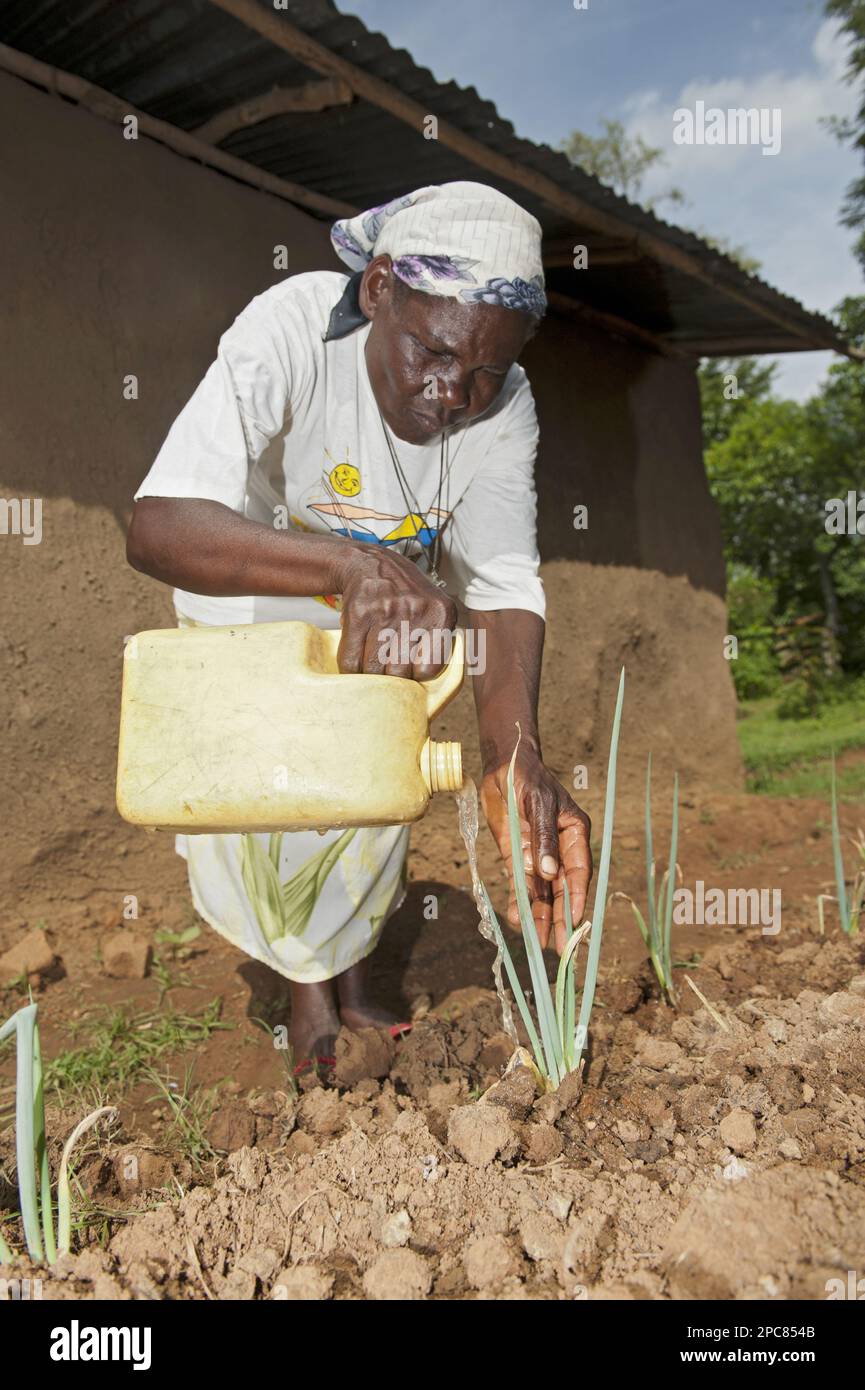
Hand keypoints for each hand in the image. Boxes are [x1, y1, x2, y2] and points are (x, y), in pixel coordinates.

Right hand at [335, 545, 457, 678]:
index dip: (416, 676)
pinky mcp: (358, 614)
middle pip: (399, 673)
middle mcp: (414, 611)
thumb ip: (441, 644)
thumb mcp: (435, 611)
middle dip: (392, 678)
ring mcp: (384, 611)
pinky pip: (351, 660)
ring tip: (373, 663)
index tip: (410, 671)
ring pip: (373, 670)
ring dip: (370, 674)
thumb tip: (432, 687)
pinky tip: (357, 659)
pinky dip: (351, 668)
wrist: (373, 565)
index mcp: (440, 613)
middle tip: (388, 668)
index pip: (428, 670)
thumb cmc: (408, 597)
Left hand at [480, 743, 592, 954]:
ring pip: (542, 893)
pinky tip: (518, 920)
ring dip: (540, 917)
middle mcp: (558, 850)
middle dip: (560, 917)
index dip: (576, 897)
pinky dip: (519, 902)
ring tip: (538, 944)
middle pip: (561, 889)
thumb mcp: (538, 804)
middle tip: (561, 947)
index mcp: (574, 834)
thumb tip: (550, 873)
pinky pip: (520, 885)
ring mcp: (538, 856)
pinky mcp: (517, 858)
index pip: (578, 871)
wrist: (502, 767)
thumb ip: (544, 839)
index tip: (575, 920)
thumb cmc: (527, 779)